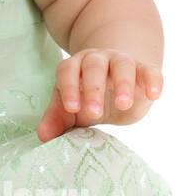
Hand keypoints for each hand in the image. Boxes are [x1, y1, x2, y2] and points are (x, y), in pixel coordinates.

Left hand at [35, 47, 162, 142]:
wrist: (118, 84)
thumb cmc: (88, 97)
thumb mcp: (72, 110)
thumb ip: (57, 119)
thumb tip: (42, 136)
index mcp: (75, 66)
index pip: (67, 71)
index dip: (68, 88)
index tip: (71, 108)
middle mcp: (97, 59)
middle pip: (94, 67)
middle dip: (93, 88)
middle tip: (94, 112)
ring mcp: (122, 61)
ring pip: (122, 65)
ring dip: (123, 83)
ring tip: (123, 104)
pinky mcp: (145, 70)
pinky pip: (150, 71)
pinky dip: (153, 80)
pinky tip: (153, 95)